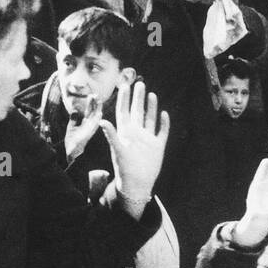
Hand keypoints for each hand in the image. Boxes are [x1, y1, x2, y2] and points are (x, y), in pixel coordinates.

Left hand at [64, 94, 103, 160]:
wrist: (70, 155)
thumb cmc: (72, 143)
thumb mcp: (71, 129)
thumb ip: (73, 120)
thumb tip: (75, 110)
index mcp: (85, 125)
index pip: (89, 112)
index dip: (91, 104)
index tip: (92, 95)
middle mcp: (89, 127)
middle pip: (93, 113)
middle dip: (95, 104)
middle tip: (97, 95)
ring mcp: (89, 132)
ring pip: (95, 119)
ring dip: (97, 110)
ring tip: (99, 101)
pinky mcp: (87, 136)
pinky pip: (93, 127)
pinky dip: (96, 121)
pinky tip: (99, 114)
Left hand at [100, 81, 167, 213]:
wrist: (137, 185)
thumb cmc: (125, 169)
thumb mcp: (118, 150)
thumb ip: (112, 135)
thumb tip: (102, 121)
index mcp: (125, 132)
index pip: (124, 111)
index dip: (124, 99)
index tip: (124, 85)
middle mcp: (136, 133)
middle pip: (137, 111)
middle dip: (138, 98)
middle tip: (140, 83)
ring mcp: (147, 139)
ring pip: (149, 119)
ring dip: (151, 107)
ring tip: (152, 94)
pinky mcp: (158, 146)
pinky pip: (162, 131)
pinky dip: (164, 123)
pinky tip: (164, 114)